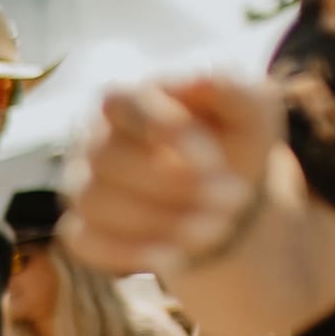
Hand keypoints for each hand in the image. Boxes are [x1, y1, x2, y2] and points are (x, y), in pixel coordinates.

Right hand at [68, 72, 287, 273]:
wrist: (224, 195)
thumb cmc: (233, 141)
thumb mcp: (252, 110)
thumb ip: (234, 88)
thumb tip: (199, 78)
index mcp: (128, 99)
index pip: (123, 104)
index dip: (164, 130)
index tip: (214, 160)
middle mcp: (93, 140)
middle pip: (108, 160)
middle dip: (175, 186)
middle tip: (234, 199)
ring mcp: (83, 186)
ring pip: (96, 204)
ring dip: (159, 222)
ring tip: (216, 229)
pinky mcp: (83, 229)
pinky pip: (85, 243)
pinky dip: (129, 252)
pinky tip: (176, 256)